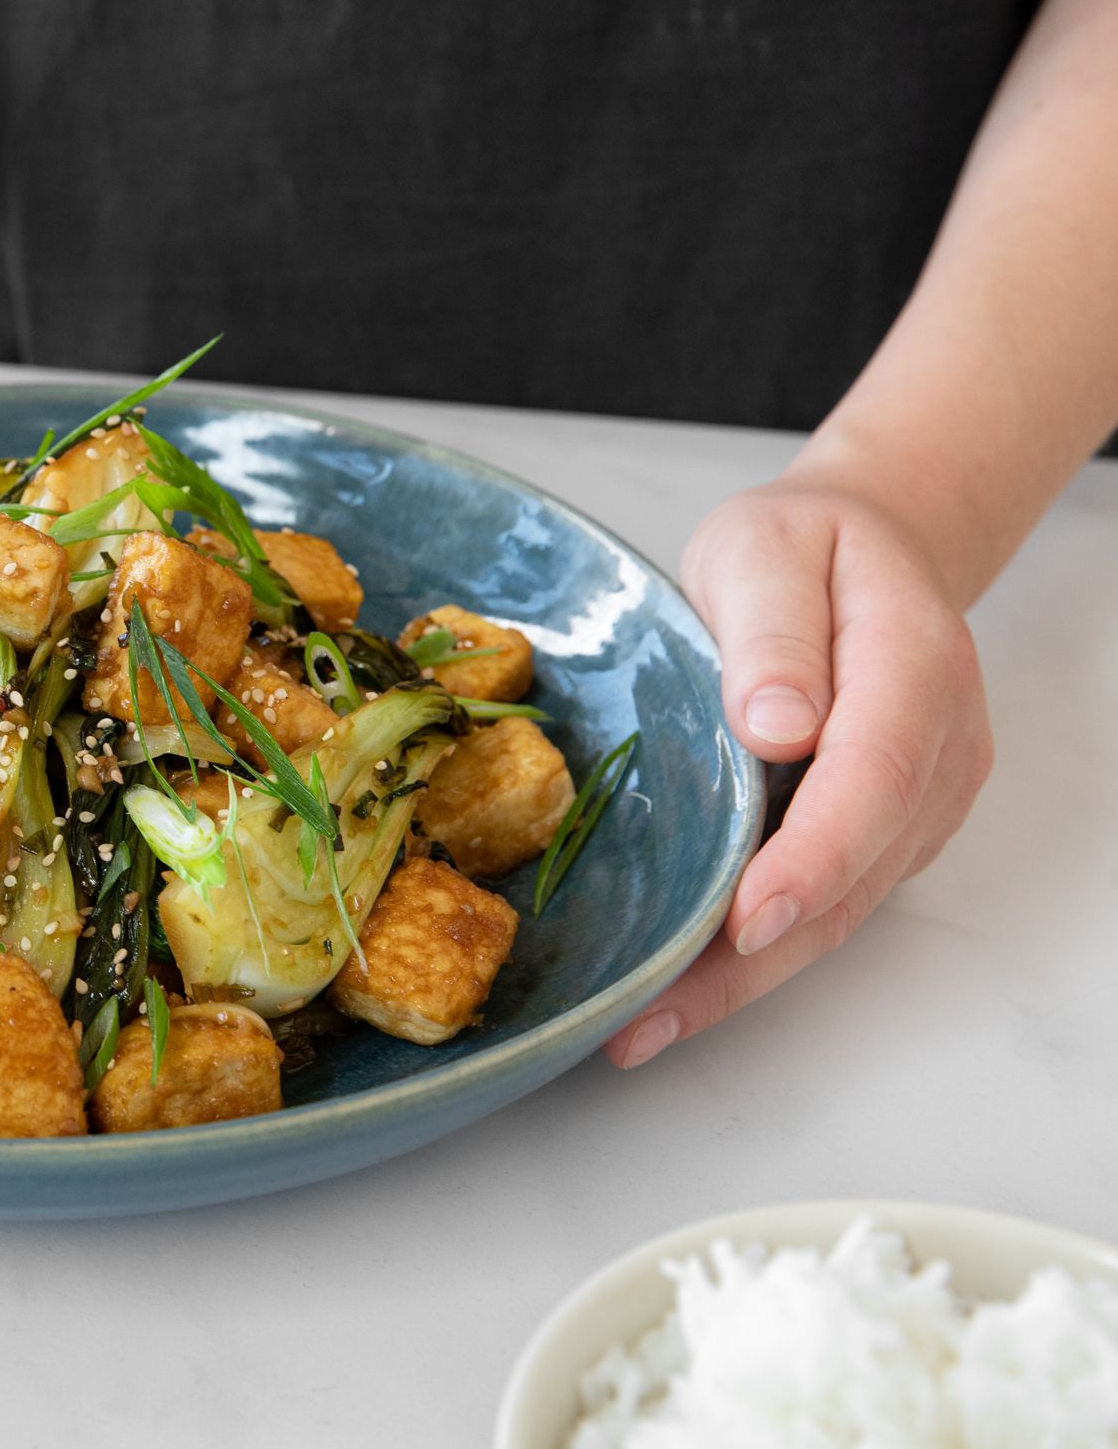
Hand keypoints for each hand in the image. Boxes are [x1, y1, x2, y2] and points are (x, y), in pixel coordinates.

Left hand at [604, 474, 993, 1066]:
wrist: (864, 549)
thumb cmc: (803, 548)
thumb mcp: (765, 549)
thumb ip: (773, 631)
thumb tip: (778, 723)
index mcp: (914, 667)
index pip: (875, 777)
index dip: (814, 857)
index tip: (747, 917)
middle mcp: (939, 750)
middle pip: (856, 873)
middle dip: (755, 960)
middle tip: (649, 1018)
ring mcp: (920, 804)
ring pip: (840, 911)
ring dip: (743, 981)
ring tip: (640, 1030)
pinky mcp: (886, 834)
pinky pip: (826, 906)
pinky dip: (752, 957)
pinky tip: (676, 994)